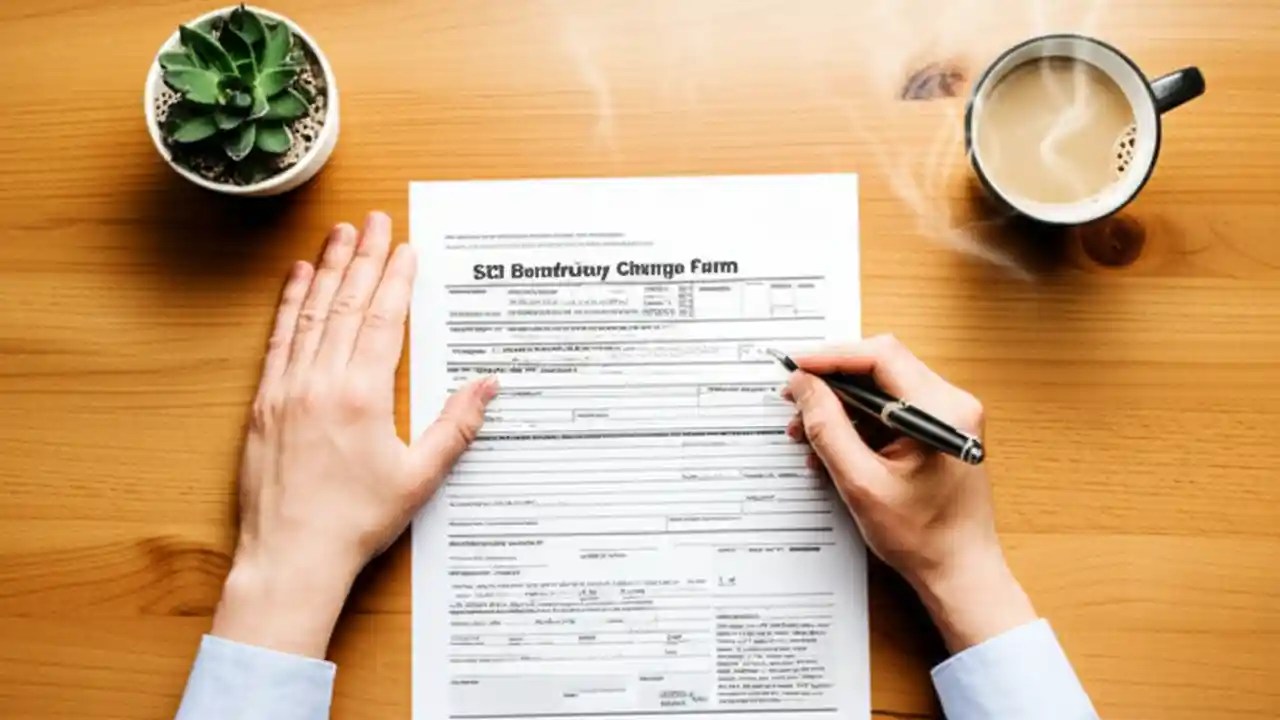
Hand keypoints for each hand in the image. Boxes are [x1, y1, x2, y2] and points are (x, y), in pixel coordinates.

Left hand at [211, 213, 496, 657]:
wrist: (291, 557)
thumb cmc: (356, 522)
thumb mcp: (419, 478)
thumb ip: (455, 427)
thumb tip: (489, 386)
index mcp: (362, 395)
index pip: (382, 319)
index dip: (395, 279)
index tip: (405, 248)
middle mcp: (321, 382)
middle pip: (346, 304)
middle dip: (364, 258)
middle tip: (375, 220)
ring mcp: (287, 389)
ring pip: (310, 313)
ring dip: (326, 269)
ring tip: (338, 233)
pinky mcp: (263, 403)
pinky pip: (278, 340)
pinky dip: (288, 305)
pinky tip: (296, 278)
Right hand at [784, 335, 1034, 652]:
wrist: (960, 570)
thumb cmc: (925, 537)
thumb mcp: (862, 483)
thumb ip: (828, 429)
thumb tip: (805, 387)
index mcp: (940, 410)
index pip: (880, 356)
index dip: (831, 357)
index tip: (797, 367)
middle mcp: (950, 403)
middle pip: (879, 366)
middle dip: (832, 383)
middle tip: (796, 400)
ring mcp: (946, 416)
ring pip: (881, 388)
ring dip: (841, 406)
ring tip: (808, 432)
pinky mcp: (937, 429)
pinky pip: (889, 409)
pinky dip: (857, 422)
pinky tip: (832, 446)